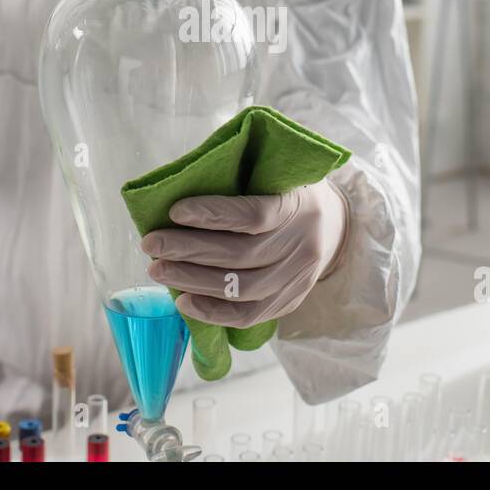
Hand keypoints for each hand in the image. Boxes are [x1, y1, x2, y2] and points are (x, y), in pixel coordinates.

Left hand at [141, 180, 348, 327]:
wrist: (337, 226)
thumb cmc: (290, 192)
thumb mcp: (277, 174)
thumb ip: (240, 179)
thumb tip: (180, 183)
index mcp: (299, 205)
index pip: (253, 215)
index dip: (212, 214)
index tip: (175, 211)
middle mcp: (303, 245)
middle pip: (241, 255)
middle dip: (189, 251)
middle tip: (152, 244)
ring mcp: (299, 278)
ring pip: (241, 290)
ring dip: (193, 281)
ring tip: (158, 269)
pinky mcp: (290, 301)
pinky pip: (249, 316)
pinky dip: (212, 312)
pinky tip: (183, 301)